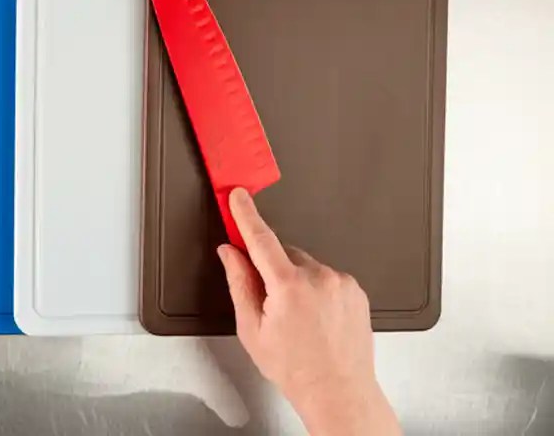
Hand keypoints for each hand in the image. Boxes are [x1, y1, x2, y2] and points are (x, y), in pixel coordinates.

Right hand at [218, 188, 399, 435]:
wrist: (338, 391)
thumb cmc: (295, 368)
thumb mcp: (251, 328)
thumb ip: (239, 283)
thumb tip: (230, 252)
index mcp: (288, 286)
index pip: (261, 239)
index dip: (246, 215)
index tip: (238, 196)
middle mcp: (319, 277)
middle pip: (285, 255)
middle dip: (273, 270)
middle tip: (270, 303)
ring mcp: (342, 283)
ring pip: (307, 267)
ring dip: (297, 282)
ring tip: (299, 320)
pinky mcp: (356, 290)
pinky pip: (328, 278)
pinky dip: (318, 290)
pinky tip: (316, 319)